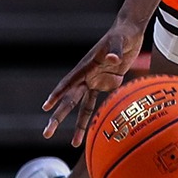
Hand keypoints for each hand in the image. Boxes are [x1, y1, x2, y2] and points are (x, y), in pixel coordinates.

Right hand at [41, 21, 146, 146]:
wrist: (130, 33)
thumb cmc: (123, 35)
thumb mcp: (119, 41)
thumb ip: (115, 51)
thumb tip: (112, 59)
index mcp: (86, 66)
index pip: (69, 83)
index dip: (58, 94)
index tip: (47, 106)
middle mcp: (87, 76)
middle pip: (70, 100)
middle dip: (58, 117)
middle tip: (47, 133)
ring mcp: (96, 81)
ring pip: (84, 108)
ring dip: (78, 125)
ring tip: (74, 144)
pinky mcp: (107, 84)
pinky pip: (100, 104)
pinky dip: (97, 117)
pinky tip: (94, 132)